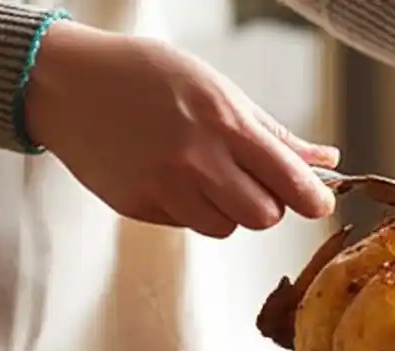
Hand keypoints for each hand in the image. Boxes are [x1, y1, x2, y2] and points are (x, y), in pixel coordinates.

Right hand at [25, 21, 337, 238]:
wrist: (66, 82)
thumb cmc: (147, 76)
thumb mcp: (218, 89)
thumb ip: (275, 133)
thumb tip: (327, 160)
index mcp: (225, 123)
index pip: (290, 183)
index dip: (314, 200)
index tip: (318, 203)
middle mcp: (196, 159)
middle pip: (264, 217)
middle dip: (268, 206)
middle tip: (255, 184)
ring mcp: (164, 186)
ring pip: (226, 229)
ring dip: (229, 211)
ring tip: (206, 176)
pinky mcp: (138, 206)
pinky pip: (186, 225)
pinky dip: (191, 210)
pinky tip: (172, 177)